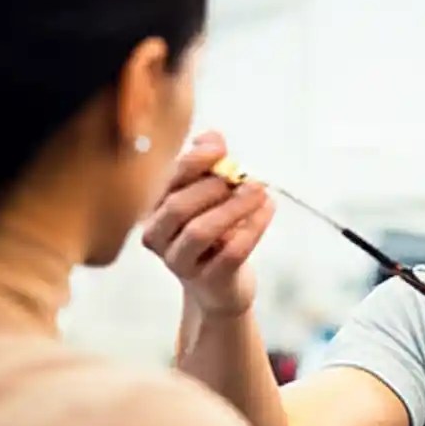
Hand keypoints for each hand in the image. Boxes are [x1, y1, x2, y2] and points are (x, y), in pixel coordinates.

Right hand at [142, 131, 274, 317]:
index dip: (194, 161)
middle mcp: (159, 237)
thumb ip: (210, 166)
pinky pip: (230, 253)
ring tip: (259, 191)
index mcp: (156, 209)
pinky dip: (252, 228)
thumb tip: (211, 138)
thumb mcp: (211, 198)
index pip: (169, 180)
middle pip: (178, 206)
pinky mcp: (208, 281)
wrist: (221, 287)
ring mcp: (180, 262)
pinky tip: (268, 210)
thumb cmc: (215, 235)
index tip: (221, 148)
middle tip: (246, 177)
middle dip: (213, 187)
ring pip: (200, 231)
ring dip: (233, 207)